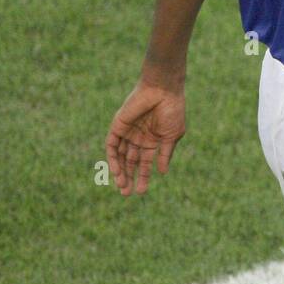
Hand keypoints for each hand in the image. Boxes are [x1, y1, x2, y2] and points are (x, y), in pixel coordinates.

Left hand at [105, 80, 185, 195]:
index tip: (141, 192)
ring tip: (122, 186)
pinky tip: (117, 170)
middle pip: (130, 162)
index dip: (143, 177)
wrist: (163, 90)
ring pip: (119, 156)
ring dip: (120, 171)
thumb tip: (162, 172)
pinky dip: (113, 158)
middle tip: (127, 193)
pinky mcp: (118, 125)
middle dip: (129, 177)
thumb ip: (165, 154)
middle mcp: (138, 138)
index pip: (144, 163)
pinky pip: (112, 145)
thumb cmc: (172, 110)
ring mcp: (127, 132)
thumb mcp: (171, 136)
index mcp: (152, 140)